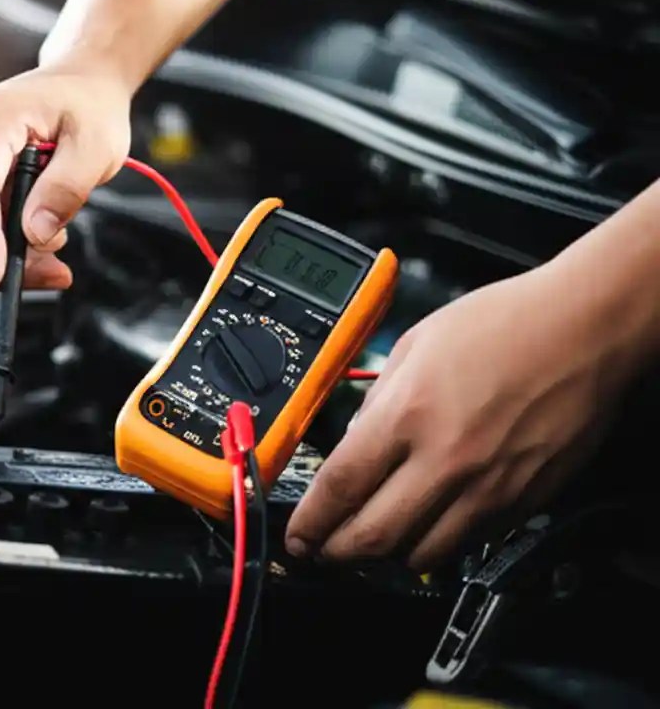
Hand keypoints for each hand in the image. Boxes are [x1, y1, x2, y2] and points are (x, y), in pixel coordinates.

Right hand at [0, 61, 131, 289]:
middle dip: (6, 254)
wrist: (81, 82)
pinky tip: (43, 231)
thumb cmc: (88, 104)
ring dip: (14, 248)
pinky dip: (10, 237)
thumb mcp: (97, 145)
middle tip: (57, 270)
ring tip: (59, 239)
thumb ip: (67, 188)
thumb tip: (35, 233)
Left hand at [284, 266, 626, 569]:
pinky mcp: (524, 501)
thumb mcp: (412, 346)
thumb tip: (352, 442)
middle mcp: (446, 458)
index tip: (297, 535)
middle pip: (373, 537)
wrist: (585, 327)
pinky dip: (439, 544)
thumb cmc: (505, 324)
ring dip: (387, 558)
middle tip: (324, 551)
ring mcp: (488, 486)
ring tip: (373, 544)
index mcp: (407, 414)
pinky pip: (469, 543)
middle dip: (337, 554)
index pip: (340, 488)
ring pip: (421, 555)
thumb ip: (376, 401)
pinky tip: (427, 528)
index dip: (310, 522)